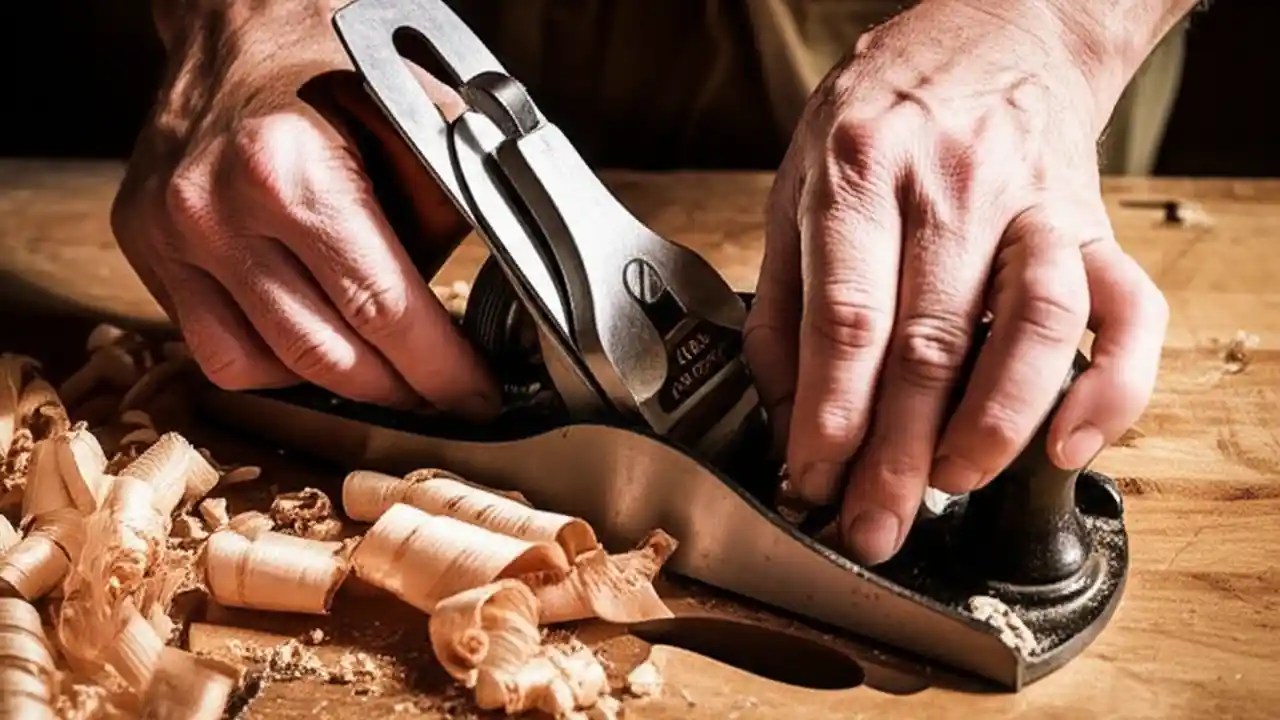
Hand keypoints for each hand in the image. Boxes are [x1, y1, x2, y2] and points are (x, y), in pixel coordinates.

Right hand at [111, 0, 499, 417]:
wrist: (241, 26)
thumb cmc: (340, 71)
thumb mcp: (426, 123)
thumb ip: (466, 211)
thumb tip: (512, 306)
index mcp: (289, 169)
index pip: (381, 308)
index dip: (439, 369)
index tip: (478, 396)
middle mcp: (214, 208)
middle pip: (325, 354)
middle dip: (399, 390)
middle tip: (442, 394)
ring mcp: (168, 234)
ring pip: (265, 369)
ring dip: (339, 386)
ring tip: (386, 371)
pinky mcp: (144, 248)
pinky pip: (216, 350)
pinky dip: (277, 366)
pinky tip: (320, 344)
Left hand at [744, 0, 1168, 563]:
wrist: (998, 34)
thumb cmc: (883, 116)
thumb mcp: (799, 182)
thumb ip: (784, 301)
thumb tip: (783, 412)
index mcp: (862, 174)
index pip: (848, 317)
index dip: (829, 416)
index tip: (812, 481)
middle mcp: (953, 188)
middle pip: (930, 342)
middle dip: (898, 455)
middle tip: (873, 528)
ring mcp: (1034, 205)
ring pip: (1036, 325)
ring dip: (995, 424)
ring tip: (954, 484)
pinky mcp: (1094, 225)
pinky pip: (1125, 310)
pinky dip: (1111, 385)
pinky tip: (1068, 442)